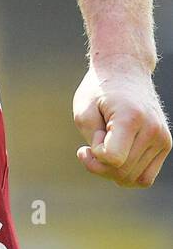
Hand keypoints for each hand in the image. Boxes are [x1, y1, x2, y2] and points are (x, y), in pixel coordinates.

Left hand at [73, 59, 170, 186]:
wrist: (125, 70)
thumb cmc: (99, 90)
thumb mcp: (83, 111)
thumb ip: (93, 143)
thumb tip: (111, 166)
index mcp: (131, 117)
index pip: (113, 158)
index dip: (94, 155)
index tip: (89, 139)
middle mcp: (152, 129)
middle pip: (122, 172)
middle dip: (100, 166)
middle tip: (88, 149)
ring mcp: (162, 138)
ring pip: (134, 179)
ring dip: (113, 172)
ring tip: (103, 151)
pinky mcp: (165, 144)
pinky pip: (145, 177)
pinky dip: (128, 174)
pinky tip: (116, 158)